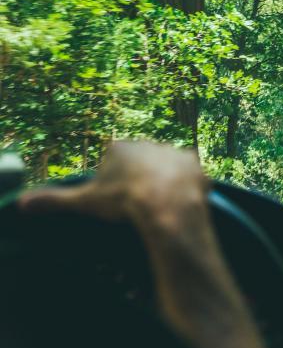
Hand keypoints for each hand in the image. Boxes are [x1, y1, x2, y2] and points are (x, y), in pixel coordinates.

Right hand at [19, 141, 208, 230]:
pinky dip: (187, 186)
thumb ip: (55, 200)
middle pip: (141, 161)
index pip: (114, 161)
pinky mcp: (195, 164)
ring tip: (161, 203)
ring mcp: (173, 152)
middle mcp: (148, 143)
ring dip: (165, 179)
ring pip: (166, 165)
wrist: (166, 203)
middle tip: (138, 201)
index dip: (114, 180)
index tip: (116, 197)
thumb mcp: (85, 202)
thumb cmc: (122, 200)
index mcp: (120, 148)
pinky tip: (182, 200)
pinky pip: (190, 175)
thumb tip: (22, 203)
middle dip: (139, 177)